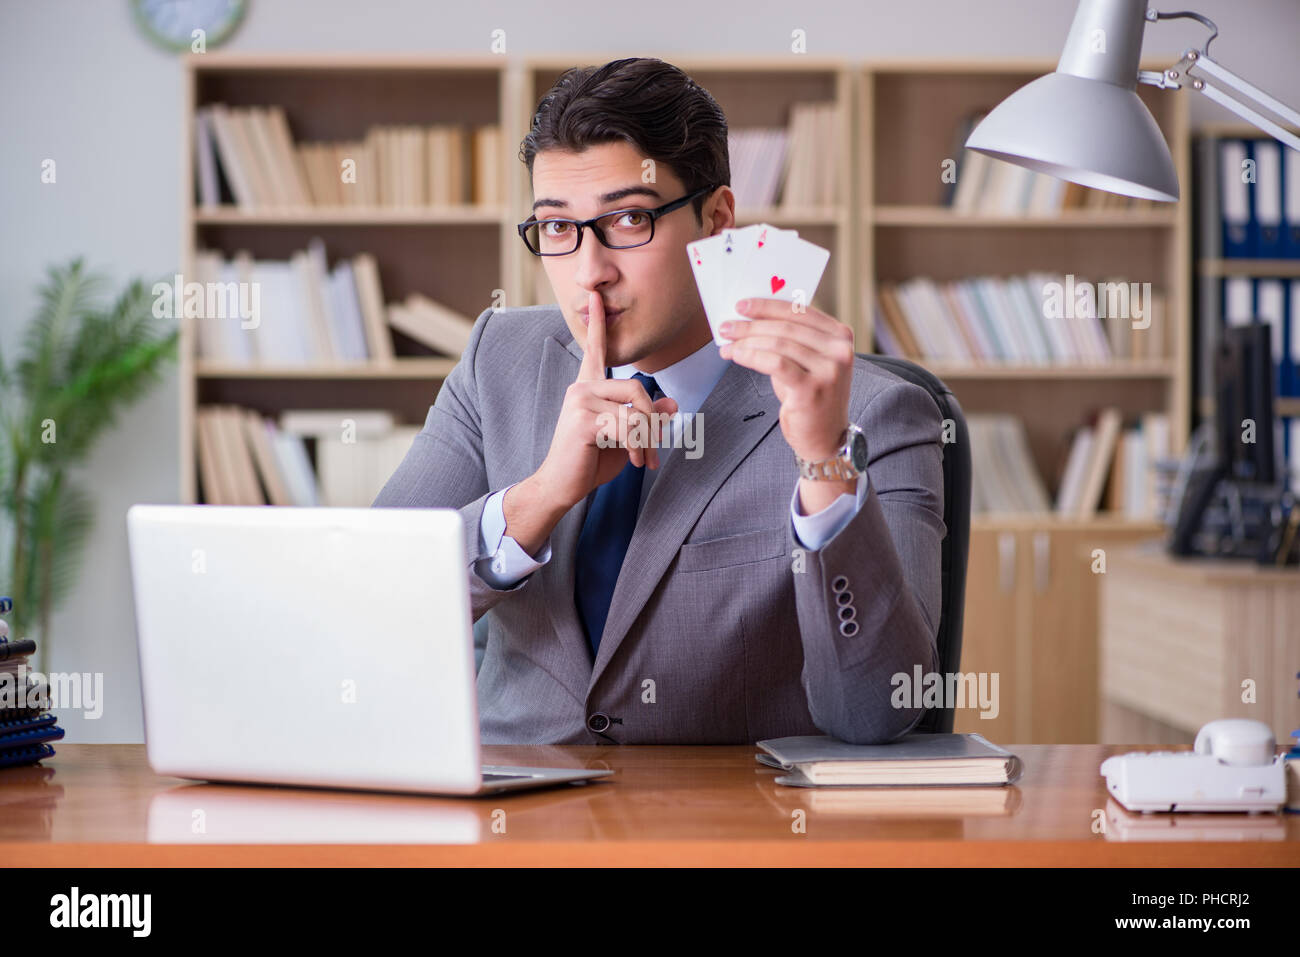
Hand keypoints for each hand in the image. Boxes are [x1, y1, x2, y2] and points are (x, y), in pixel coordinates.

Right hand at [533, 290, 679, 509]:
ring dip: (647, 440)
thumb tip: (672, 404)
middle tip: (656, 447)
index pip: (595, 350)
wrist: (561, 486)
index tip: (595, 295)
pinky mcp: (583, 420)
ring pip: (635, 411)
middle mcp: (581, 388)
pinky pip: (628, 427)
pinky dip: (639, 447)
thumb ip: (645, 418)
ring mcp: (580, 401)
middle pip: (636, 389)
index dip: (598, 323)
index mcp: (588, 387)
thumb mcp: (625, 437)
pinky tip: (635, 461)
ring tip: (645, 460)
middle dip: (652, 421)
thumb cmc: (589, 461)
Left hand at [717, 298, 853, 462]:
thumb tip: (750, 320)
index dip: (767, 306)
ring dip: (746, 342)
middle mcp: (839, 350)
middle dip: (751, 325)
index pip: (800, 310)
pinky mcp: (812, 389)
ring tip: (727, 345)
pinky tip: (737, 356)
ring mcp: (829, 370)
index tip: (742, 306)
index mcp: (841, 335)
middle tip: (727, 327)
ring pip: (778, 344)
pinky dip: (751, 356)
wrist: (824, 438)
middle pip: (786, 327)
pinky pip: (775, 363)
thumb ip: (791, 338)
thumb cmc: (810, 396)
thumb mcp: (807, 361)